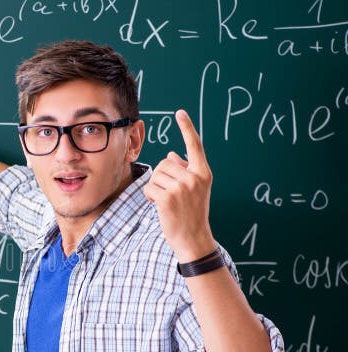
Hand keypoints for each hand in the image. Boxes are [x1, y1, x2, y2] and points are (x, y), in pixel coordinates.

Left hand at [143, 109, 216, 262]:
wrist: (193, 238)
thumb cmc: (192, 213)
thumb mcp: (194, 189)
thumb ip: (184, 170)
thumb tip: (171, 154)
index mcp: (203, 173)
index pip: (195, 146)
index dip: (187, 128)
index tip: (180, 112)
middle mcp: (195, 178)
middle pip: (164, 163)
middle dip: (161, 176)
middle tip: (169, 194)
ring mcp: (182, 188)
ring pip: (155, 175)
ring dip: (154, 187)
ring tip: (165, 201)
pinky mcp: (168, 198)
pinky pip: (149, 187)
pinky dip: (149, 196)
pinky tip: (158, 205)